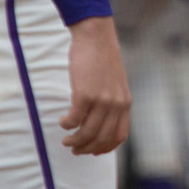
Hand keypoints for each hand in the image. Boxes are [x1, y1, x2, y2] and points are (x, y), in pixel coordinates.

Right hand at [62, 17, 130, 154]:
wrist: (96, 37)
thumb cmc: (102, 59)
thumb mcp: (115, 83)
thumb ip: (113, 101)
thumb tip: (102, 119)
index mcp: (125, 102)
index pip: (120, 136)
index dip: (105, 148)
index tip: (93, 152)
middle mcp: (116, 104)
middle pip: (102, 138)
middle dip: (87, 149)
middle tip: (74, 149)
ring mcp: (102, 100)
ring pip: (87, 133)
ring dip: (75, 141)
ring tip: (66, 141)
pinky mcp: (85, 94)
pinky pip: (74, 120)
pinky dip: (67, 125)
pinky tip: (63, 122)